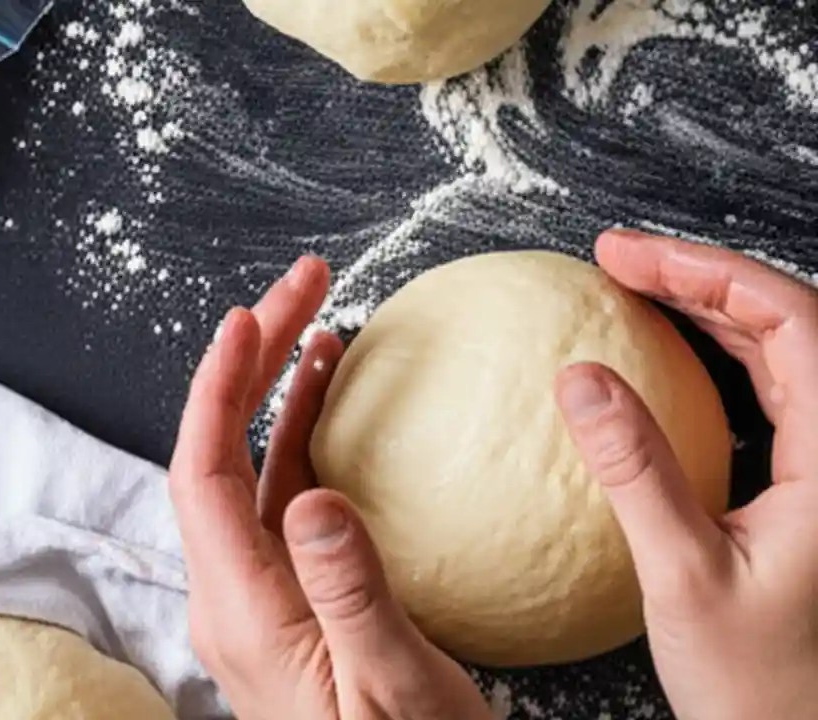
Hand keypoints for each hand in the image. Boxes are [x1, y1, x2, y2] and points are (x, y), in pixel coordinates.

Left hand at [168, 256, 490, 719]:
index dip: (219, 387)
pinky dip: (309, 443)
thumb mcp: (393, 687)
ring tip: (325, 329)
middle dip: (255, 364)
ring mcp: (262, 599)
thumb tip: (311, 494)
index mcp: (244, 610)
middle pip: (221, 454)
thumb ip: (350, 593)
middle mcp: (236, 597)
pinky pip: (285, 504)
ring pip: (255, 472)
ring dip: (284, 396)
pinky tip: (341, 412)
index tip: (249, 317)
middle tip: (306, 286)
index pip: (202, 472)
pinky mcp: (294, 603)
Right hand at [556, 230, 817, 719]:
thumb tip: (578, 379)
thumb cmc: (764, 684)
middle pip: (788, 322)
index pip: (789, 319)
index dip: (704, 270)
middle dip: (698, 277)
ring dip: (708, 313)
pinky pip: (769, 395)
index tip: (622, 255)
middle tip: (614, 261)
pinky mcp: (809, 489)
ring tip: (632, 292)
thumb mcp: (684, 576)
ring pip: (782, 353)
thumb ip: (634, 472)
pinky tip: (668, 359)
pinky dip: (717, 360)